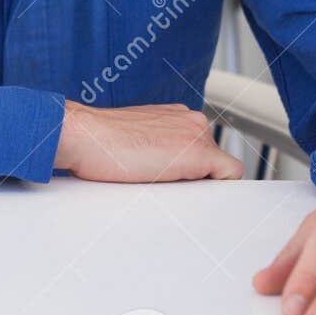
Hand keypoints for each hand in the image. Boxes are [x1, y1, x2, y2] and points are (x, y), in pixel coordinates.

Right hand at [54, 101, 244, 182]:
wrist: (85, 135)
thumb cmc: (97, 142)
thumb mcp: (131, 140)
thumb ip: (154, 148)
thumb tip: (159, 171)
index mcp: (175, 115)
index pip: (199, 148)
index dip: (190, 171)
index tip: (176, 185)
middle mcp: (190, 119)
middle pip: (212, 160)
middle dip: (196, 178)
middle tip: (168, 191)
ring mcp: (197, 134)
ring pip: (219, 170)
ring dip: (200, 184)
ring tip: (169, 192)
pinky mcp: (198, 153)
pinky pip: (230, 176)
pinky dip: (220, 191)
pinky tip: (195, 200)